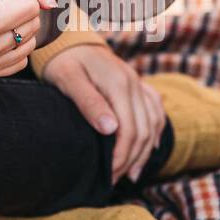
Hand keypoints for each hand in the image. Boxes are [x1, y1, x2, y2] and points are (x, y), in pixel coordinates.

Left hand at [42, 44, 165, 183]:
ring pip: (153, 123)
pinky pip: (156, 110)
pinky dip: (155, 131)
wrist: (69, 40)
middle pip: (143, 130)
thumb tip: (111, 129)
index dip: (121, 156)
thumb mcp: (68, 80)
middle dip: (131, 159)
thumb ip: (89, 103)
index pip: (129, 129)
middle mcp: (134, 84)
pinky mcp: (138, 85)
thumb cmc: (63, 62)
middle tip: (114, 179)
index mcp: (119, 84)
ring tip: (131, 173)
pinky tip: (149, 148)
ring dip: (145, 151)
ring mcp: (138, 84)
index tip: (109, 175)